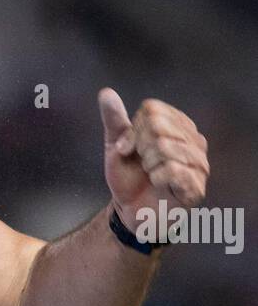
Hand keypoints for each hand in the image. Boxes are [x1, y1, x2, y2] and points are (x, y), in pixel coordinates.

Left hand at [98, 88, 209, 236]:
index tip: (130, 149)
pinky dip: (157, 178)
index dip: (133, 131)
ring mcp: (200, 164)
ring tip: (151, 175)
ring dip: (148, 165)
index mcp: (179, 126)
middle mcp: (195, 141)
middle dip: (140, 148)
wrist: (131, 213)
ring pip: (165, 147)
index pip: (152, 111)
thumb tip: (106, 92)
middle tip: (143, 165)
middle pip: (159, 127)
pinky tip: (159, 185)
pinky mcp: (197, 186)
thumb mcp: (116, 146)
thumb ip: (114, 120)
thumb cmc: (128, 178)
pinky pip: (172, 170)